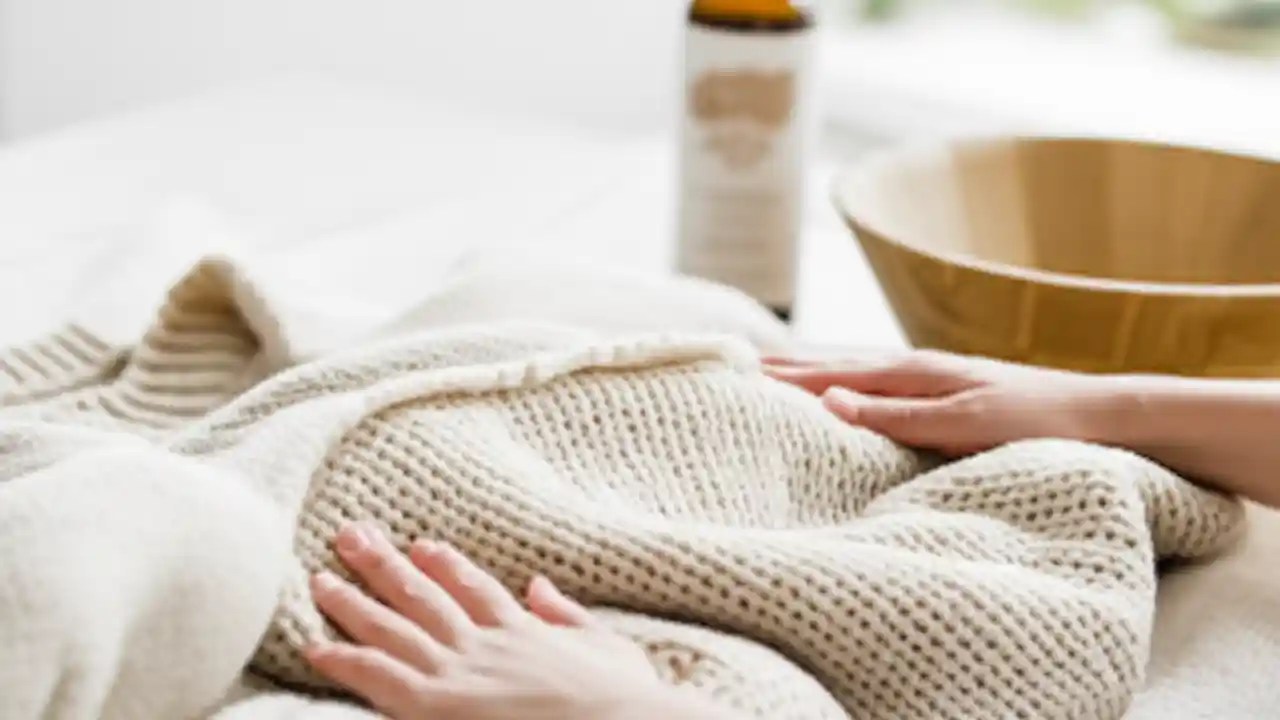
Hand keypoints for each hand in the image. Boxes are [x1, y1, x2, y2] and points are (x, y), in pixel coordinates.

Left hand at [306, 524, 728, 719]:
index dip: (445, 565)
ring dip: (354, 601)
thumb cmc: (625, 699)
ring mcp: (460, 671)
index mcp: (523, 629)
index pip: (474, 589)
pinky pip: (382, 676)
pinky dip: (347, 660)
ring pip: (394, 628)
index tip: (419, 543)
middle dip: (384, 563)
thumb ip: (568, 616)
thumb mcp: (608, 646)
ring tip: (320, 579)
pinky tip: (316, 647)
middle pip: (424, 595)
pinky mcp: (440, 704)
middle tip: (351, 534)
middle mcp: (485, 642)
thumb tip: (539, 586)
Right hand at [765, 349, 1129, 456]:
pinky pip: (874, 385)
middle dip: (784, 366)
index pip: (829, 374)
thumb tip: (825, 400)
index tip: (733, 371)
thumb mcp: (963, 424)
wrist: (1100, 414)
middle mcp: (915, 369)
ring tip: (772, 371)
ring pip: (852, 372)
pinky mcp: (944, 393)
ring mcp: (930, 379)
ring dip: (809, 371)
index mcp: (912, 374)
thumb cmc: (1036, 423)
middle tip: (734, 365)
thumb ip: (894, 414)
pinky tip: (840, 390)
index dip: (781, 376)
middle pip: (834, 365)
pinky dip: (841, 383)